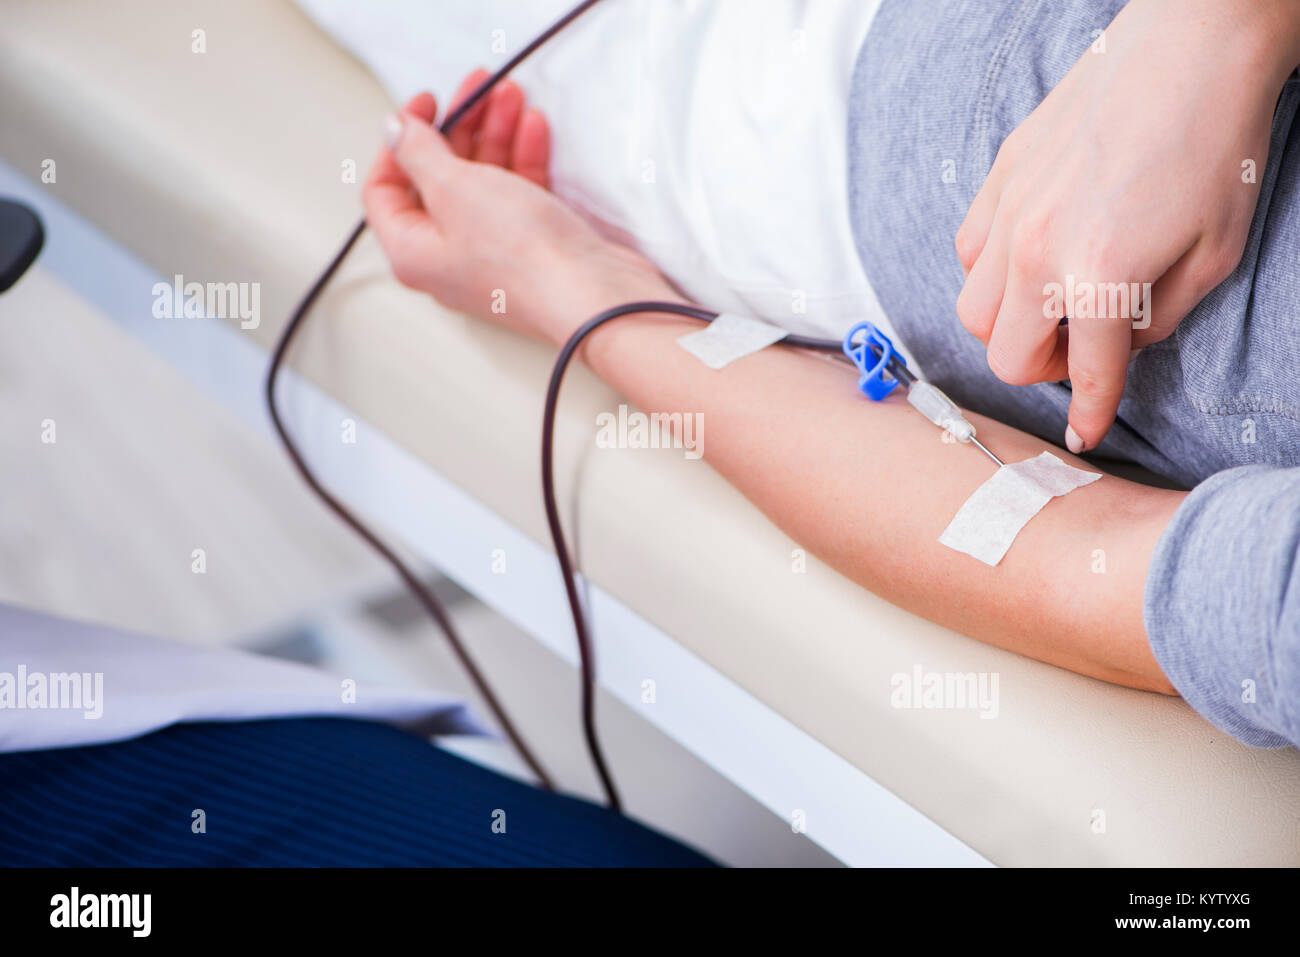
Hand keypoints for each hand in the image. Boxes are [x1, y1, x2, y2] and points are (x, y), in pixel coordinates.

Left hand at [364, 73, 670, 345]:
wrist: (593, 295)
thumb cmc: (523, 258)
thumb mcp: (455, 188)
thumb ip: (419, 153)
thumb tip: (395, 132)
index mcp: (412, 252)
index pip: (385, 189)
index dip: (400, 141)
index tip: (426, 106)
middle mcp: (447, 257)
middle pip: (438, 180)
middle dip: (459, 128)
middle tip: (477, 90)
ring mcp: (491, 254)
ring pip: (482, 183)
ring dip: (495, 135)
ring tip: (512, 97)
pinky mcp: (531, 248)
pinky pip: (517, 196)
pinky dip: (522, 159)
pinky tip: (534, 129)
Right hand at [954, 0, 1299, 451]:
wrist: (1193, 45)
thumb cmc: (1217, 144)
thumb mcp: (1216, 253)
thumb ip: (1160, 318)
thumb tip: (1124, 341)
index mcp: (1100, 277)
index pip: (1085, 374)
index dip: (1090, 414)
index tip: (1086, 434)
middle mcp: (1038, 253)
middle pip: (1004, 356)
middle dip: (1043, 370)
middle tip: (1081, 349)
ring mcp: (1009, 213)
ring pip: (973, 312)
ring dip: (1010, 325)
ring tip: (1053, 304)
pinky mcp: (999, 179)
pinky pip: (967, 254)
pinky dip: (991, 274)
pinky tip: (1032, 256)